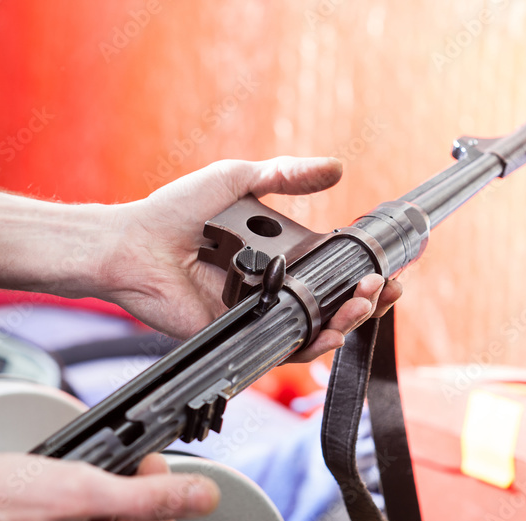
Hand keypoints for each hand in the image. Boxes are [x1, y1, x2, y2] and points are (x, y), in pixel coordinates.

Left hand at [90, 157, 401, 359]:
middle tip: (384, 287)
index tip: (389, 265)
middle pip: (333, 303)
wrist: (136, 243)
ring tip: (364, 302)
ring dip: (348, 320)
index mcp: (278, 254)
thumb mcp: (238, 180)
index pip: (333, 270)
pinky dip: (311, 343)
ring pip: (316, 329)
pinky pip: (283, 347)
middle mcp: (273, 287)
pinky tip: (331, 329)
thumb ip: (286, 176)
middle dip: (368, 299)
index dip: (363, 271)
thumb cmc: (176, 211)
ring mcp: (259, 313)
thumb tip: (336, 168)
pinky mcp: (240, 335)